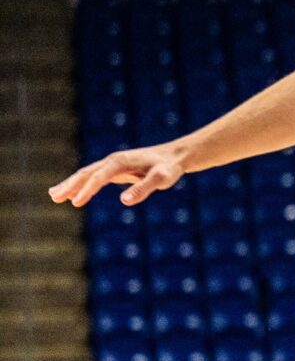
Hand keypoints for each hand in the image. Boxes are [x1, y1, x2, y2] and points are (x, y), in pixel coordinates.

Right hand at [51, 142, 187, 208]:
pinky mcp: (115, 170)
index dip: (87, 190)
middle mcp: (113, 161)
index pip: (99, 177)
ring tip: (54, 196)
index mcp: (121, 162)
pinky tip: (73, 194)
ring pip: (87, 174)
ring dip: (71, 185)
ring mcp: (113, 165)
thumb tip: (124, 201)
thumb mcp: (161, 179)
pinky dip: (82, 185)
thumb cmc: (169, 168)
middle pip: (87, 173)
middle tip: (54, 197)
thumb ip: (143, 189)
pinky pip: (94, 178)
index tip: (76, 203)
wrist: (174, 156)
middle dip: (70, 185)